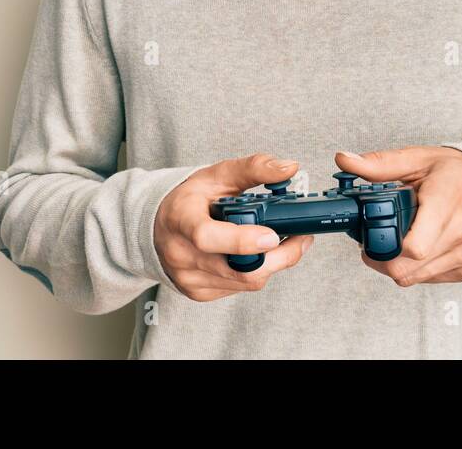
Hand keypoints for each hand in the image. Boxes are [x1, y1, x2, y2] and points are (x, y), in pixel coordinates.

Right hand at [155, 153, 314, 301]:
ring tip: (286, 240)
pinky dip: (256, 270)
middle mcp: (181, 254)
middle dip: (278, 255)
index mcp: (181, 219)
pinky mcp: (199, 293)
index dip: (242, 241)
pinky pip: (240, 287)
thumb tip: (289, 168)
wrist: (159, 227)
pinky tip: (260, 254)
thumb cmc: (190, 199)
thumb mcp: (217, 174)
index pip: (207, 237)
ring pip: (245, 281)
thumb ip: (254, 168)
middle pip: (237, 268)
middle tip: (302, 236)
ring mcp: (189, 278)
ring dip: (273, 262)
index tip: (272, 235)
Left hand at [335, 146, 461, 286]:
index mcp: (447, 203)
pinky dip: (417, 267)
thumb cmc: (459, 173)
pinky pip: (429, 279)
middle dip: (383, 258)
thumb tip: (344, 160)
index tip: (370, 234)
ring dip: (398, 264)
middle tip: (375, 240)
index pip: (413, 246)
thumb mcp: (419, 159)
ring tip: (397, 240)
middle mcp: (461, 233)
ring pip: (415, 278)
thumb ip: (380, 164)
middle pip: (407, 268)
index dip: (384, 245)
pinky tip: (418, 245)